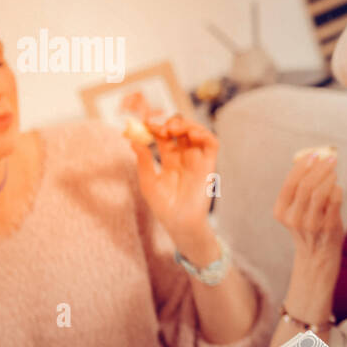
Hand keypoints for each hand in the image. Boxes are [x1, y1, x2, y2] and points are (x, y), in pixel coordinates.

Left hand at [130, 114, 219, 247]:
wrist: (180, 222)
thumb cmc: (163, 206)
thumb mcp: (148, 182)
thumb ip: (144, 162)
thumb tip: (134, 141)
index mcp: (169, 160)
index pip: (164, 136)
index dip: (156, 127)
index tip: (146, 124)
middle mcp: (184, 157)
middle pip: (181, 131)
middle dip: (171, 123)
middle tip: (161, 127)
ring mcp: (197, 160)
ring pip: (197, 133)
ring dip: (187, 124)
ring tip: (175, 129)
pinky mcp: (209, 165)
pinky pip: (212, 144)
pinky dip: (205, 134)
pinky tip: (193, 134)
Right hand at [273, 149, 343, 262]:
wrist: (317, 259)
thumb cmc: (310, 228)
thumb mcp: (297, 210)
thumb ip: (301, 189)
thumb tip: (313, 158)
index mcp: (281, 212)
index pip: (290, 183)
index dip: (303, 166)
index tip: (314, 154)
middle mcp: (293, 219)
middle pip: (305, 186)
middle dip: (320, 168)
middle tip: (331, 159)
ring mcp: (310, 225)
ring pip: (319, 193)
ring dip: (329, 177)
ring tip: (334, 172)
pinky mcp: (328, 228)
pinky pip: (334, 202)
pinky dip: (337, 190)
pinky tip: (338, 187)